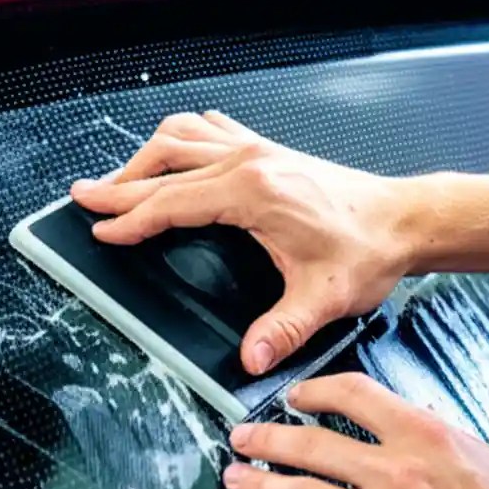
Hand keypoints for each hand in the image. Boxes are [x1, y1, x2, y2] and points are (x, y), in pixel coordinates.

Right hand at [71, 111, 416, 374]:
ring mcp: (259, 150)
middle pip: (166, 162)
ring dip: (145, 156)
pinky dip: (183, 138)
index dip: (131, 216)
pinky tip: (176, 149)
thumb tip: (251, 359)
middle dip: (120, 182)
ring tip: (119, 179)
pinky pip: (212, 130)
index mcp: (253, 192)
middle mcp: (251, 161)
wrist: (405, 219)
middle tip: (84, 197)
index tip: (100, 227)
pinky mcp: (270, 150)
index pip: (173, 202)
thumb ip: (283, 330)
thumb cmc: (368, 251)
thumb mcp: (324, 298)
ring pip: (183, 136)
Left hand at [222, 373, 488, 488]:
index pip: (353, 394)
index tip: (296, 396)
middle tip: (244, 437)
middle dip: (266, 436)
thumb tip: (440, 429)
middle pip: (310, 442)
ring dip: (258, 484)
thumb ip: (460, 444)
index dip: (313, 391)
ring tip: (236, 479)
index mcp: (428, 438)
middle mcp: (397, 474)